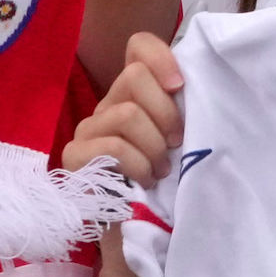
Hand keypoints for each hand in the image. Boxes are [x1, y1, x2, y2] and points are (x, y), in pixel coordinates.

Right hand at [62, 32, 185, 185]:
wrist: (137, 229)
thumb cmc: (166, 183)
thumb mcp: (180, 140)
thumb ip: (182, 111)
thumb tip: (200, 88)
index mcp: (134, 94)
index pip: (138, 46)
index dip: (161, 58)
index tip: (180, 87)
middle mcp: (108, 103)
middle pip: (134, 76)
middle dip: (165, 113)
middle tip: (176, 144)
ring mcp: (88, 128)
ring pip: (127, 112)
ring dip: (153, 146)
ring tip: (160, 170)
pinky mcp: (75, 155)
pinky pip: (114, 146)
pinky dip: (138, 165)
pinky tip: (144, 181)